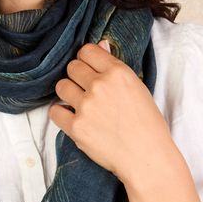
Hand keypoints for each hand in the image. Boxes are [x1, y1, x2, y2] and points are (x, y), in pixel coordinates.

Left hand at [48, 40, 174, 183]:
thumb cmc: (147, 124)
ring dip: (68, 94)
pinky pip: (55, 112)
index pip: (87, 51)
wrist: (147, 157)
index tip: (89, 70)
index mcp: (118, 73)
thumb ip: (115, 68)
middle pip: (72, 67)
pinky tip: (73, 119)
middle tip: (86, 90)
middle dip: (77, 76)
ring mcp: (86, 106)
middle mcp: (100, 86)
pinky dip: (61, 115)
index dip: (87, 60)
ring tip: (80, 105)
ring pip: (61, 86)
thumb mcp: (137, 88)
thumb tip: (100, 44)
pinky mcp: (76, 127)